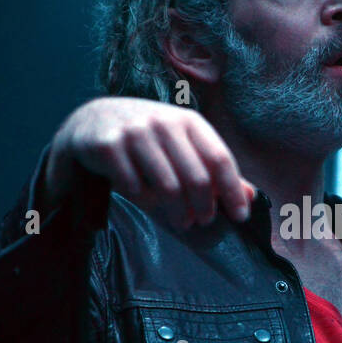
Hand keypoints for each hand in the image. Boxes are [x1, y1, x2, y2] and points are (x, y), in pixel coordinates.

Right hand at [44, 97, 255, 227]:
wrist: (91, 122)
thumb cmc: (147, 139)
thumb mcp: (182, 145)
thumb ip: (213, 169)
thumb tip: (250, 197)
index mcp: (188, 120)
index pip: (220, 159)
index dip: (232, 191)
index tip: (240, 216)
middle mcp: (163, 122)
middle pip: (196, 178)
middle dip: (204, 207)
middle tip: (203, 221)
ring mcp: (134, 132)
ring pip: (167, 187)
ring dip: (177, 212)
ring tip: (181, 221)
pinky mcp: (108, 145)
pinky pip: (134, 188)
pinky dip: (143, 200)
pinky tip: (145, 199)